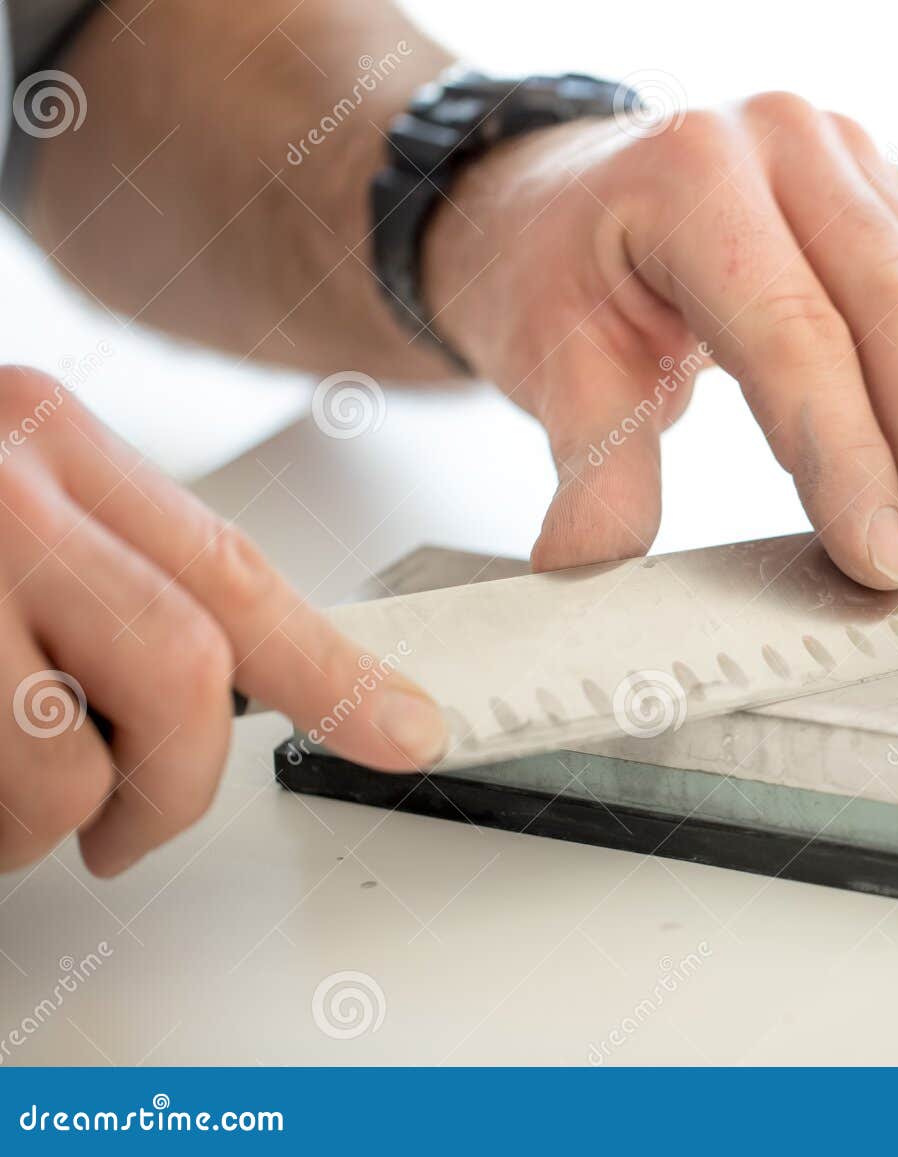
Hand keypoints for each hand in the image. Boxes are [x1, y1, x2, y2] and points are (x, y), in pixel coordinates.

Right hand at [0, 367, 446, 876]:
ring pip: (48, 765)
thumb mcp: (3, 495)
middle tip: (129, 827)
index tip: (405, 732)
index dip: (333, 670)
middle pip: (175, 672)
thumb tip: (234, 685)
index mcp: (41, 439)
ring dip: (35, 823)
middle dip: (171, 782)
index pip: (230, 572)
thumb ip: (112, 572)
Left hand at [424, 91, 897, 587]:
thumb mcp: (555, 360)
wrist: (563, 191)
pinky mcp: (890, 200)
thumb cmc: (557, 267)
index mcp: (696, 174)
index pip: (793, 333)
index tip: (882, 559)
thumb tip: (590, 565)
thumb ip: (591, 464)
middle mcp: (788, 145)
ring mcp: (852, 163)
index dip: (848, 454)